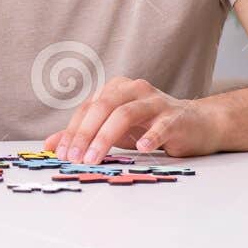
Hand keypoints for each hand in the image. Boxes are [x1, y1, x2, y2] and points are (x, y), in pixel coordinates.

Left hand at [47, 76, 223, 163]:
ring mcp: (156, 102)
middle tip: (74, 158)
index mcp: (115, 89)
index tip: (61, 154)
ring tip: (94, 158)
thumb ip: (83, 134)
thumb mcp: (113, 130)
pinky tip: (141, 149)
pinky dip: (150, 137)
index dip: (72, 131)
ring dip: (106, 137)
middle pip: (102, 108)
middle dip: (85, 134)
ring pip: (125, 114)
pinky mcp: (176, 117)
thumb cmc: (149, 127)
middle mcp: (133, 90)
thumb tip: (51, 145)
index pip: (87, 109)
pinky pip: (161, 125)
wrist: (197, 125)